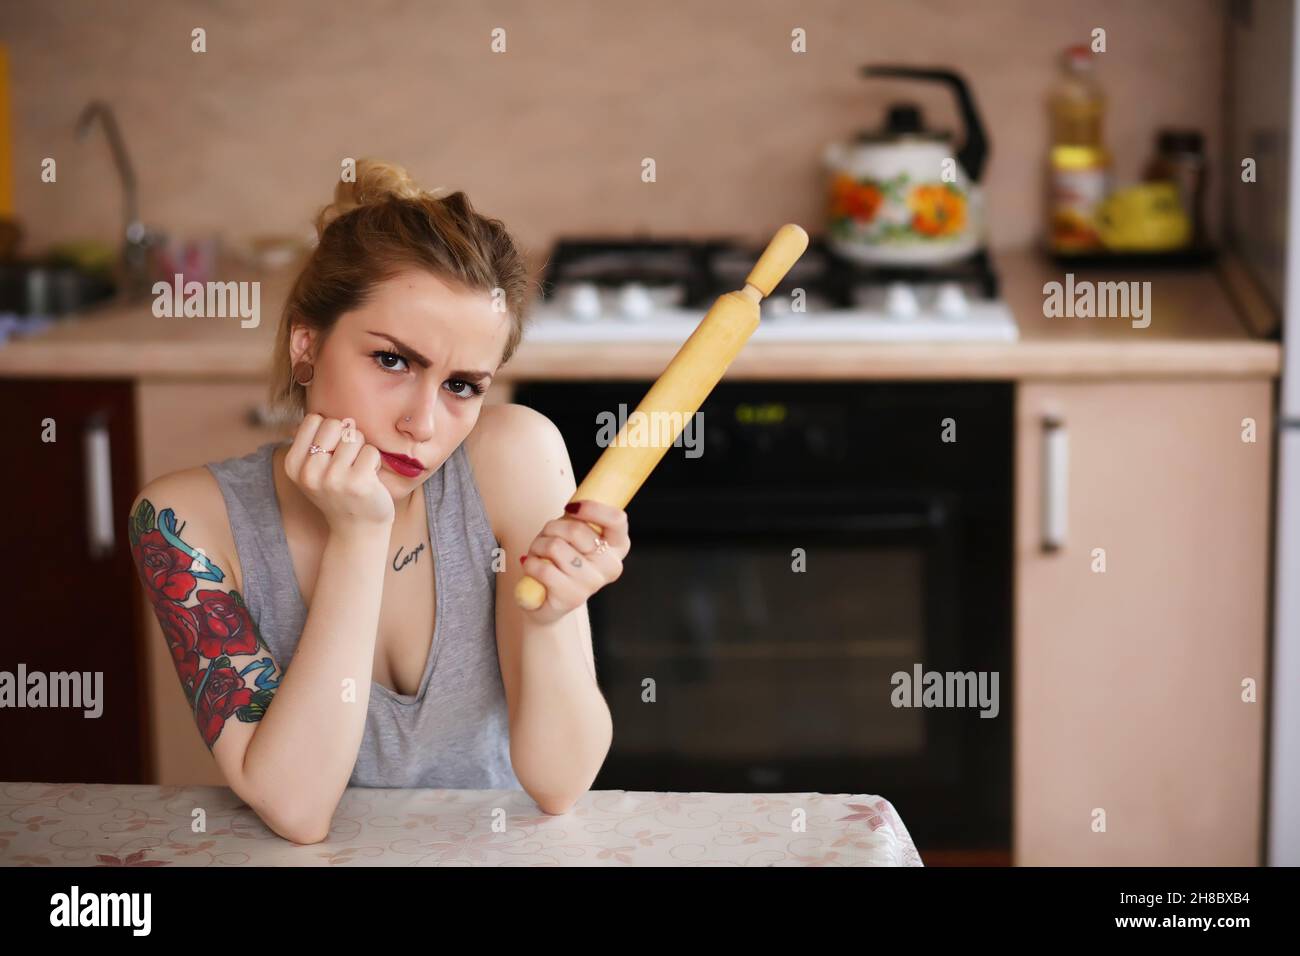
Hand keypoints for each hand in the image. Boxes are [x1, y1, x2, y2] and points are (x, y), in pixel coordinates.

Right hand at [283, 414, 393, 533]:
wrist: (358, 529)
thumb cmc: (340, 491)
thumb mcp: (314, 468)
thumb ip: (312, 440)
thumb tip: (316, 399)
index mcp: (294, 464)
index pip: (315, 419)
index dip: (330, 431)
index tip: (332, 453)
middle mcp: (309, 472)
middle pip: (335, 424)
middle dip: (347, 438)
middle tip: (348, 463)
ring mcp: (332, 479)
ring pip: (355, 436)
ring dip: (363, 450)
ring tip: (358, 471)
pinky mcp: (358, 483)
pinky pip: (371, 451)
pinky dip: (375, 461)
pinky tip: (370, 479)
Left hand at [519, 500, 630, 624]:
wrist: (549, 602)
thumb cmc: (562, 560)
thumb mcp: (574, 536)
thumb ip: (578, 521)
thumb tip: (572, 508)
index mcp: (619, 546)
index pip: (616, 519)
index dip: (591, 508)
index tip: (569, 508)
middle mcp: (611, 566)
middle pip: (576, 530)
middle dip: (551, 528)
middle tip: (546, 536)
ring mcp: (593, 583)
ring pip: (555, 546)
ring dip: (538, 545)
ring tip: (538, 554)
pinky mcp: (572, 597)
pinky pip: (543, 568)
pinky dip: (530, 564)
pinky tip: (533, 568)